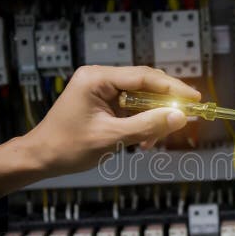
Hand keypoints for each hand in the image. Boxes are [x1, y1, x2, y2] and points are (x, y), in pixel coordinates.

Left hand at [0, 65, 200, 195]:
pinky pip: (131, 108)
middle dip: (164, 104)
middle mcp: (99, 78)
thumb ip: (147, 125)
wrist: (40, 158)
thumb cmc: (67, 147)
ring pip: (140, 98)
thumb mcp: (111, 137)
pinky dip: (141, 123)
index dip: (172, 87)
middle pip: (145, 84)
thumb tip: (179, 117)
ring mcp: (101, 89)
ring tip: (154, 139)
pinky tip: (143, 140)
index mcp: (96, 78)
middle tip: (185, 118)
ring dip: (152, 118)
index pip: (144, 77)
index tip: (194, 98)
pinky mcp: (103, 102)